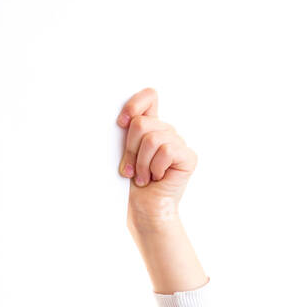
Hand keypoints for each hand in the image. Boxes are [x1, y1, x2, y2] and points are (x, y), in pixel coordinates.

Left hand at [116, 87, 196, 225]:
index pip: (149, 96)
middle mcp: (165, 131)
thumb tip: (118, 119)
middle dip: (129, 150)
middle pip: (142, 123)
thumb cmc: (130, 186)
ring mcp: (178, 142)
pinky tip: (157, 178)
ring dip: (141, 163)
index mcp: (150, 127)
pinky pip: (166, 150)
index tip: (120, 123)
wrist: (144, 210)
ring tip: (143, 177)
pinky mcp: (188, 156)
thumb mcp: (122, 155)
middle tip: (129, 170)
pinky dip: (155, 167)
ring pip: (152, 139)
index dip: (134, 104)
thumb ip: (124, 134)